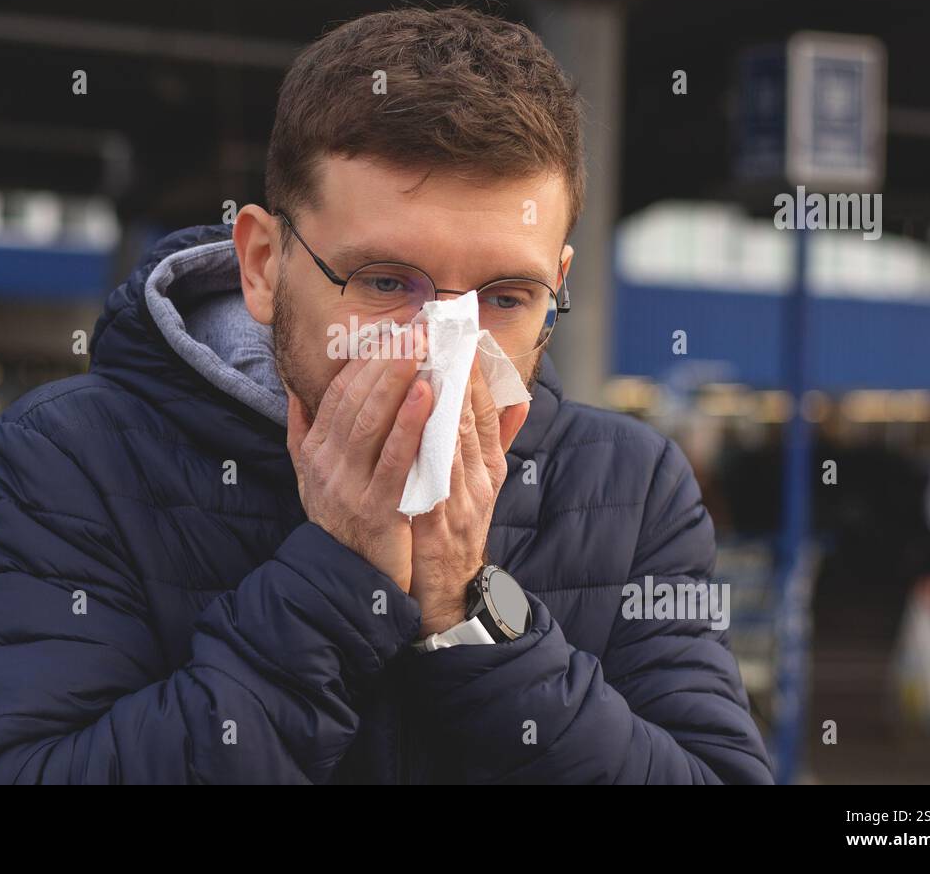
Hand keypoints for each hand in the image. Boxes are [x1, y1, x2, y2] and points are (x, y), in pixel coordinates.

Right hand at [286, 330, 432, 593]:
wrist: (350, 582)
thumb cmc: (344, 523)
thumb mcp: (313, 475)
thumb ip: (303, 431)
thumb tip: (294, 390)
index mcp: (315, 449)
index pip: (340, 391)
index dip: (368, 357)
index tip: (396, 328)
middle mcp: (325, 463)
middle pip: (356, 398)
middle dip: (388, 357)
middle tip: (418, 325)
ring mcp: (347, 486)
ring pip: (371, 420)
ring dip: (398, 379)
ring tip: (423, 346)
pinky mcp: (374, 508)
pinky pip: (394, 458)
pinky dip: (410, 424)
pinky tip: (429, 395)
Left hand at [410, 356, 529, 635]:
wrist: (448, 594)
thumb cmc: (458, 531)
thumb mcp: (484, 485)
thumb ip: (498, 441)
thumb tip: (519, 398)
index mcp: (490, 467)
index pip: (487, 410)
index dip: (475, 373)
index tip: (462, 336)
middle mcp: (480, 481)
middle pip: (470, 418)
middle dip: (455, 374)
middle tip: (438, 335)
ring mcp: (460, 503)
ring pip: (452, 441)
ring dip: (438, 401)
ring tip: (422, 363)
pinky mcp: (435, 525)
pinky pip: (428, 478)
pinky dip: (422, 447)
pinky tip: (411, 419)